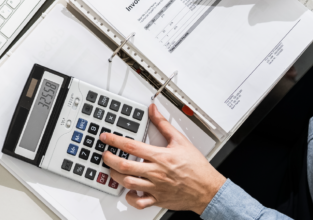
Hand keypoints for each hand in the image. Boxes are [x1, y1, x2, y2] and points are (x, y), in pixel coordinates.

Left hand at [101, 104, 225, 213]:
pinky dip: (130, 197)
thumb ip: (164, 124)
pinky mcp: (157, 199)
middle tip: (104, 154)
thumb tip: (153, 110)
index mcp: (160, 156)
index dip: (115, 140)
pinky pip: (138, 202)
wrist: (207, 189)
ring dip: (116, 176)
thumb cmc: (196, 167)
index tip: (106, 138)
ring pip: (128, 183)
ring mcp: (155, 187)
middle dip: (109, 159)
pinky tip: (129, 190)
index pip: (131, 147)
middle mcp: (156, 172)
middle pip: (124, 166)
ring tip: (113, 169)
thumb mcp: (181, 141)